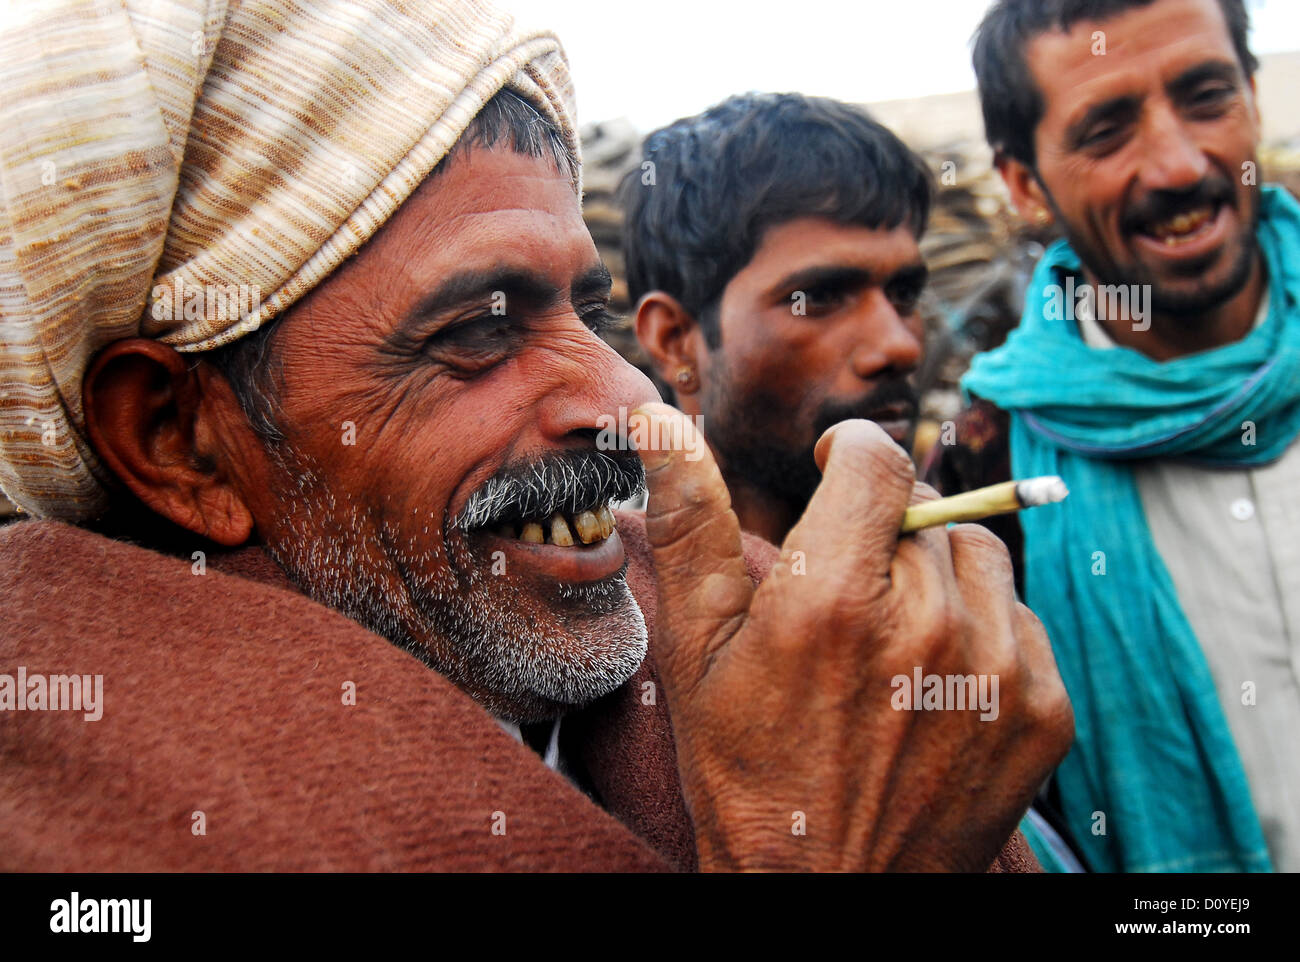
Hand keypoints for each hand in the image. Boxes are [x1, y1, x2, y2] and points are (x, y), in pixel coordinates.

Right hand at [633, 403, 1072, 870]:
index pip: (878, 458)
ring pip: (978, 557)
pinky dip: (983, 632)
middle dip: (884, 534)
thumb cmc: (748, 771)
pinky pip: (1023, 620)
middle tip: (845, 601)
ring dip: (937, 576)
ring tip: (890, 641)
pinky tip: (934, 683)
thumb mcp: (698, 650)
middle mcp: (930, 622)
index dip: (850, 453)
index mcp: (835, 598)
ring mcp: (1000, 668)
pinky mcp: (1045, 710)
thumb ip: (691, 522)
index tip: (835, 474)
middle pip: (926, 511)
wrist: (829, 895)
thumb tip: (655, 414)